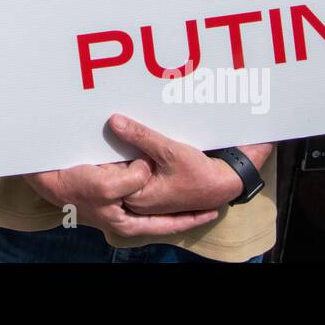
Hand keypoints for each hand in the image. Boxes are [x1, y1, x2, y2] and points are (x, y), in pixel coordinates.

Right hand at [24, 114, 220, 237]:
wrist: (46, 177)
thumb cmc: (74, 185)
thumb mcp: (107, 186)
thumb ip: (134, 180)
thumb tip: (146, 167)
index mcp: (127, 221)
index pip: (167, 224)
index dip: (189, 218)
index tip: (211, 211)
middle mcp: (124, 212)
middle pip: (160, 212)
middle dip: (180, 205)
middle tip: (205, 200)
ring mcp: (116, 198)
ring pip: (149, 194)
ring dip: (165, 185)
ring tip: (187, 179)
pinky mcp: (109, 182)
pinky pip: (135, 176)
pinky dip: (146, 170)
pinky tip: (153, 158)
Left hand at [116, 117, 254, 214]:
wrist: (222, 184)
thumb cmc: (198, 173)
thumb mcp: (169, 150)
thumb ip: (141, 136)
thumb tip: (115, 122)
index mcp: (138, 197)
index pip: (109, 174)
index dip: (106, 153)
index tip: (102, 132)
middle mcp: (138, 202)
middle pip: (117, 173)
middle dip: (114, 153)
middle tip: (109, 128)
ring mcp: (145, 198)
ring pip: (126, 172)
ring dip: (125, 154)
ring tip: (122, 131)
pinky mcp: (152, 190)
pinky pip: (136, 173)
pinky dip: (135, 159)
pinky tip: (136, 142)